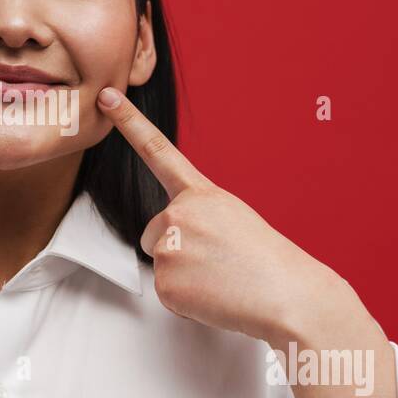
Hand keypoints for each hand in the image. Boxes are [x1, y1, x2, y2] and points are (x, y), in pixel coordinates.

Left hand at [97, 86, 349, 343]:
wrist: (290, 296)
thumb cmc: (270, 264)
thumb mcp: (235, 222)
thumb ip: (199, 219)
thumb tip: (176, 244)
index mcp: (202, 194)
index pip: (158, 150)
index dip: (129, 121)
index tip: (107, 96)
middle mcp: (180, 213)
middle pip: (153, 233)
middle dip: (176, 250)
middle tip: (218, 263)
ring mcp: (170, 246)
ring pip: (160, 263)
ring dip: (184, 276)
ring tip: (222, 279)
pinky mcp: (166, 281)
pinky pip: (167, 294)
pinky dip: (189, 301)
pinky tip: (216, 297)